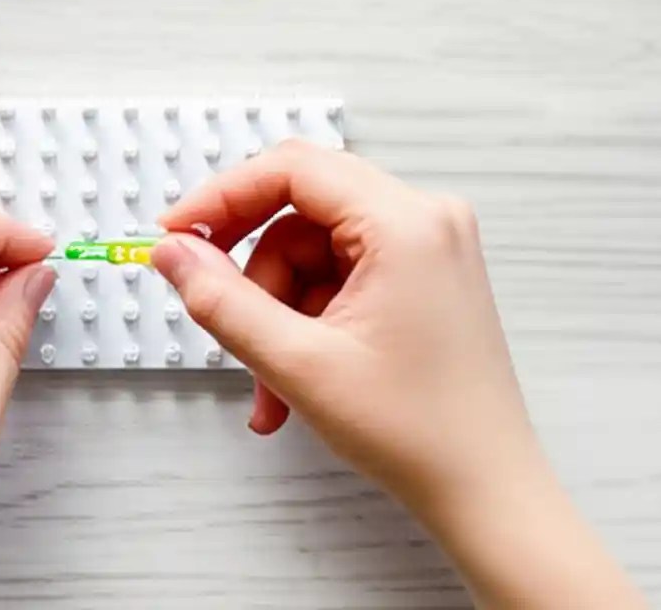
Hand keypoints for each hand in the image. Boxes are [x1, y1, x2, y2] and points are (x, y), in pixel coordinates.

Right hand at [152, 140, 643, 608]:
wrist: (485, 490)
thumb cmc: (422, 433)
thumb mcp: (298, 364)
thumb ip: (222, 301)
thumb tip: (175, 253)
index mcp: (407, 224)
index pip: (292, 169)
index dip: (222, 196)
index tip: (176, 233)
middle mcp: (425, 222)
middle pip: (298, 210)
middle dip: (250, 270)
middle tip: (208, 303)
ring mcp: (426, 250)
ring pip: (310, 252)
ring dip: (275, 313)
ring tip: (270, 382)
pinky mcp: (419, 278)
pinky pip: (336, 277)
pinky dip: (303, 322)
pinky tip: (292, 377)